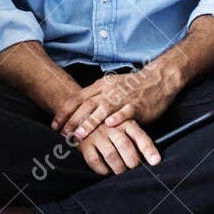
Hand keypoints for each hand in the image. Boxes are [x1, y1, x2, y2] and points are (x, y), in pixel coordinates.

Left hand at [54, 66, 177, 138]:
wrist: (158, 79)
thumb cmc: (133, 85)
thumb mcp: (110, 86)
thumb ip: (95, 96)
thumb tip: (78, 108)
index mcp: (101, 86)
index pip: (77, 98)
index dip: (65, 112)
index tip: (55, 125)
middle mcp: (109, 91)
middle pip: (87, 105)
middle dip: (73, 120)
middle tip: (63, 134)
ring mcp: (123, 97)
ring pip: (103, 109)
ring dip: (90, 122)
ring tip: (79, 134)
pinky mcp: (137, 105)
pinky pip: (126, 111)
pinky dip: (118, 118)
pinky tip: (110, 125)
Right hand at [77, 120, 161, 174]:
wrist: (83, 118)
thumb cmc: (110, 127)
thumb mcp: (125, 127)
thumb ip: (137, 140)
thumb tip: (152, 159)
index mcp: (125, 123)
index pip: (140, 136)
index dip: (148, 149)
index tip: (155, 161)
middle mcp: (111, 127)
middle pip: (125, 145)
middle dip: (131, 161)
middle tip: (133, 168)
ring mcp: (97, 135)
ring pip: (111, 154)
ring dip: (118, 167)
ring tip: (120, 171)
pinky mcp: (84, 143)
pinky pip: (94, 160)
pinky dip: (102, 169)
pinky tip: (106, 171)